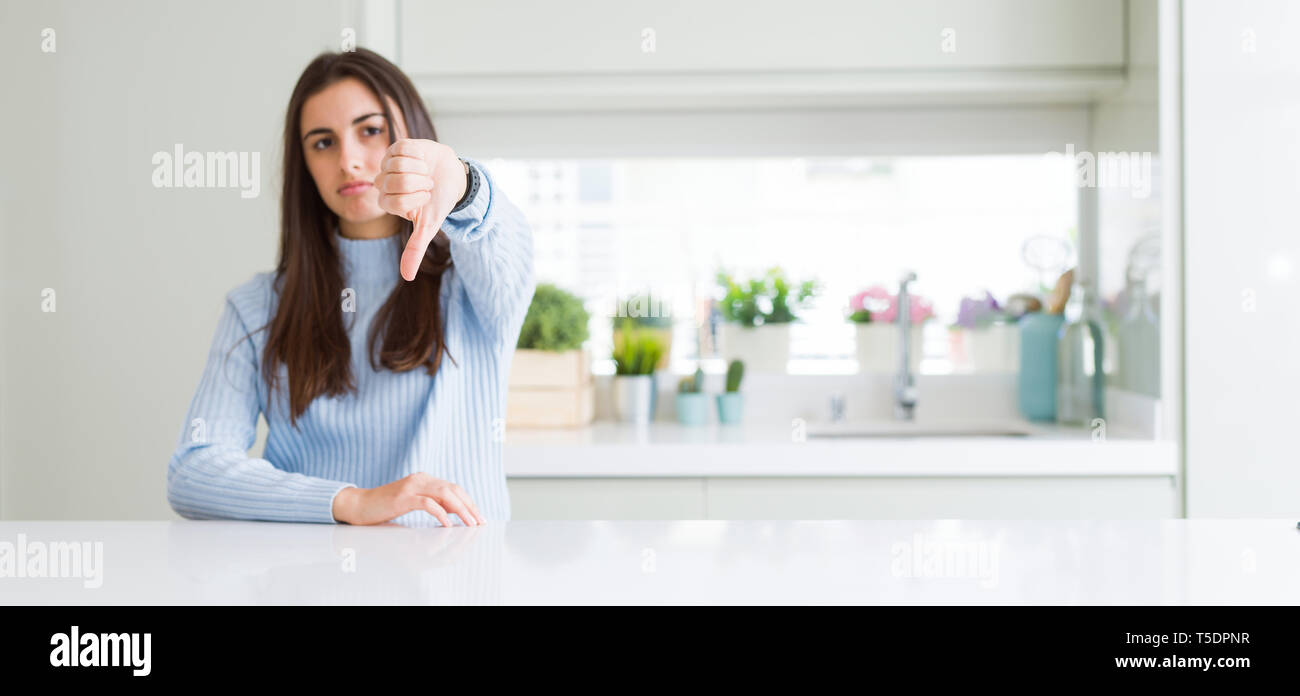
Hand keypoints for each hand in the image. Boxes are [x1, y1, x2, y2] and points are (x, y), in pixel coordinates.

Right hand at [332, 473, 485, 526]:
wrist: (359, 504)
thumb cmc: (385, 506)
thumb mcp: (413, 502)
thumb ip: (432, 502)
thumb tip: (455, 511)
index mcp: (424, 479)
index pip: (454, 488)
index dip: (468, 502)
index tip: (478, 516)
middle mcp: (421, 479)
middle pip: (453, 490)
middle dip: (469, 506)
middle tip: (479, 521)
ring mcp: (411, 487)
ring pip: (444, 494)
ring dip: (461, 510)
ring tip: (470, 523)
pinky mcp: (403, 497)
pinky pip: (428, 503)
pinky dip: (441, 513)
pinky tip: (448, 524)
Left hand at [373, 139, 467, 281]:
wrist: (452, 177)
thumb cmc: (438, 202)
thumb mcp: (428, 226)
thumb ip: (415, 249)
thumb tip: (407, 277)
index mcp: (388, 202)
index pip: (393, 201)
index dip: (415, 199)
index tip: (425, 198)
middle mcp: (384, 183)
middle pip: (394, 181)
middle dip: (418, 183)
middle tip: (427, 184)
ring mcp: (389, 164)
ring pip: (396, 164)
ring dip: (420, 169)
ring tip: (426, 172)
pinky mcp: (397, 147)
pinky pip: (402, 149)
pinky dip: (419, 155)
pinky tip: (422, 159)